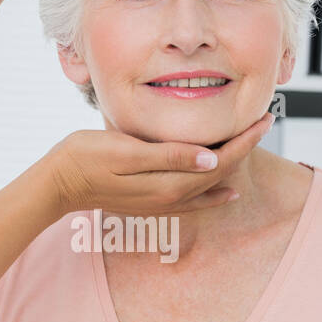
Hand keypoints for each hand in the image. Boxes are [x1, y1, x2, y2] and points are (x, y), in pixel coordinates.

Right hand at [43, 112, 274, 215]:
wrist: (57, 183)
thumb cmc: (85, 157)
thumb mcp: (126, 151)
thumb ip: (169, 157)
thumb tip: (213, 162)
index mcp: (169, 182)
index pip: (221, 160)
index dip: (245, 139)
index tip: (265, 118)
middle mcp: (171, 197)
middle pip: (221, 173)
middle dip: (246, 147)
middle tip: (265, 121)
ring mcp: (161, 202)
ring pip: (211, 186)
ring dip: (234, 165)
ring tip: (251, 144)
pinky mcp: (151, 202)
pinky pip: (194, 200)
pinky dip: (215, 194)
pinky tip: (225, 192)